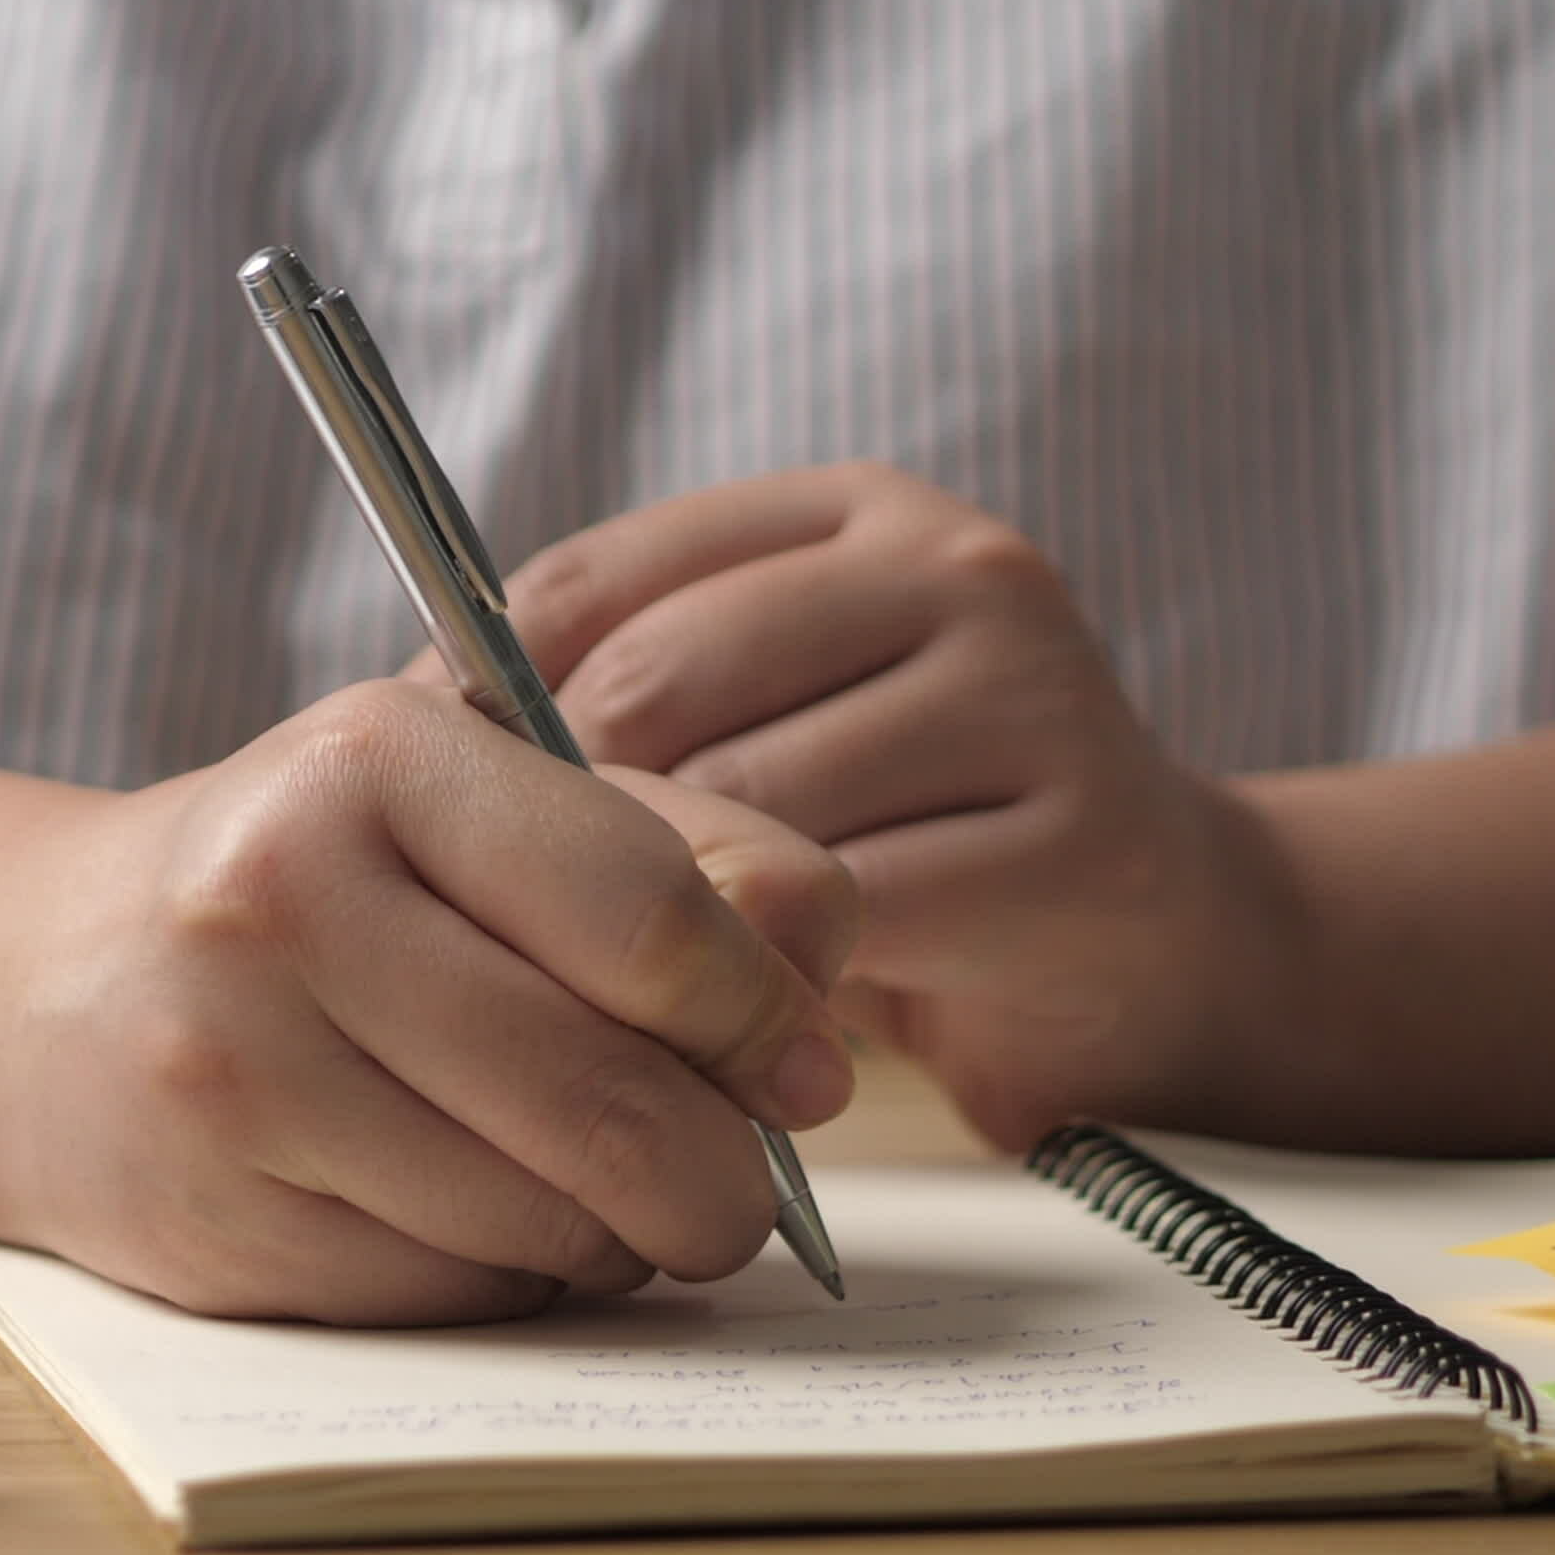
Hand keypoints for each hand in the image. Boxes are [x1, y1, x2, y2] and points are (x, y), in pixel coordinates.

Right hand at [0, 680, 859, 1325]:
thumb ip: (683, 853)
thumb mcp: (483, 802)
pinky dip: (507, 1275)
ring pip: (549, 1223)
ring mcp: (233, 1074)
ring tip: (573, 1168)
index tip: (796, 1061)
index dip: (762, 1016)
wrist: (36, 988)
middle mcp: (280, 904)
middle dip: (721, 1173)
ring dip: (612, 1230)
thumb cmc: (314, 880)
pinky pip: (460, 1297)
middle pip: (616, 1104)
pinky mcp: (215, 1225)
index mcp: (373, 761)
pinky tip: (457, 1204)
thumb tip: (816, 993)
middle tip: (732, 1176)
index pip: (651, 919)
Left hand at [469, 466, 1311, 1151]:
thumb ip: (630, 696)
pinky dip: (775, 989)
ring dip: (673, 923)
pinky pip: (860, 915)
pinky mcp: (1083, 839)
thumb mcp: (768, 725)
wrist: (1160, 941)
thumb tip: (394, 722)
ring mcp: (1034, 694)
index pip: (596, 581)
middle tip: (522, 935)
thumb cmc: (908, 835)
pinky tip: (748, 1038)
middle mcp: (954, 571)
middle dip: (574, 823)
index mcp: (850, 516)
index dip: (481, 702)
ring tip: (637, 998)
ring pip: (752, 808)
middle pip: (661, 683)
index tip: (424, 815)